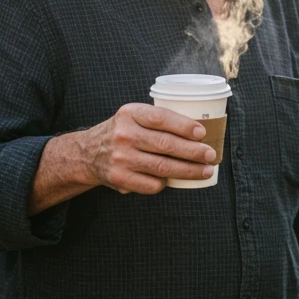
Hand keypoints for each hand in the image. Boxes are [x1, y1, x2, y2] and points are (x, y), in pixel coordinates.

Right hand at [77, 103, 216, 194]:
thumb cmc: (122, 132)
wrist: (88, 153)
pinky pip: (152, 184)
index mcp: (130, 114)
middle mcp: (124, 135)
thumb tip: (198, 132)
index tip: (202, 133)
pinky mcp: (120, 178)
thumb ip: (158, 120)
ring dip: (188, 170)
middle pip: (166, 145)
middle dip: (193, 151)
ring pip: (163, 167)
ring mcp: (121, 158)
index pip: (161, 118)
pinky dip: (166, 182)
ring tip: (205, 170)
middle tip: (210, 155)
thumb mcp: (133, 116)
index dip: (184, 126)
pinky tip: (174, 179)